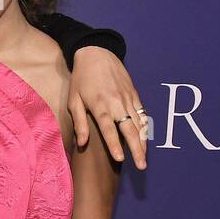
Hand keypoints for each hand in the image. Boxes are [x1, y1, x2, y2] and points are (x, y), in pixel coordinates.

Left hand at [69, 47, 147, 169]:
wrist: (97, 53)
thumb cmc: (81, 79)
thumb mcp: (74, 100)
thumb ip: (79, 122)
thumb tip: (82, 143)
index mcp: (100, 105)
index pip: (109, 130)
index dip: (114, 145)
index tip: (120, 159)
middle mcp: (117, 103)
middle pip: (130, 129)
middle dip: (136, 149)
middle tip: (141, 166)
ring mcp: (128, 98)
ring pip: (139, 123)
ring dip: (143, 141)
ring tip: (144, 158)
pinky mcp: (134, 94)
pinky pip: (142, 113)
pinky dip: (145, 127)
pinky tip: (145, 138)